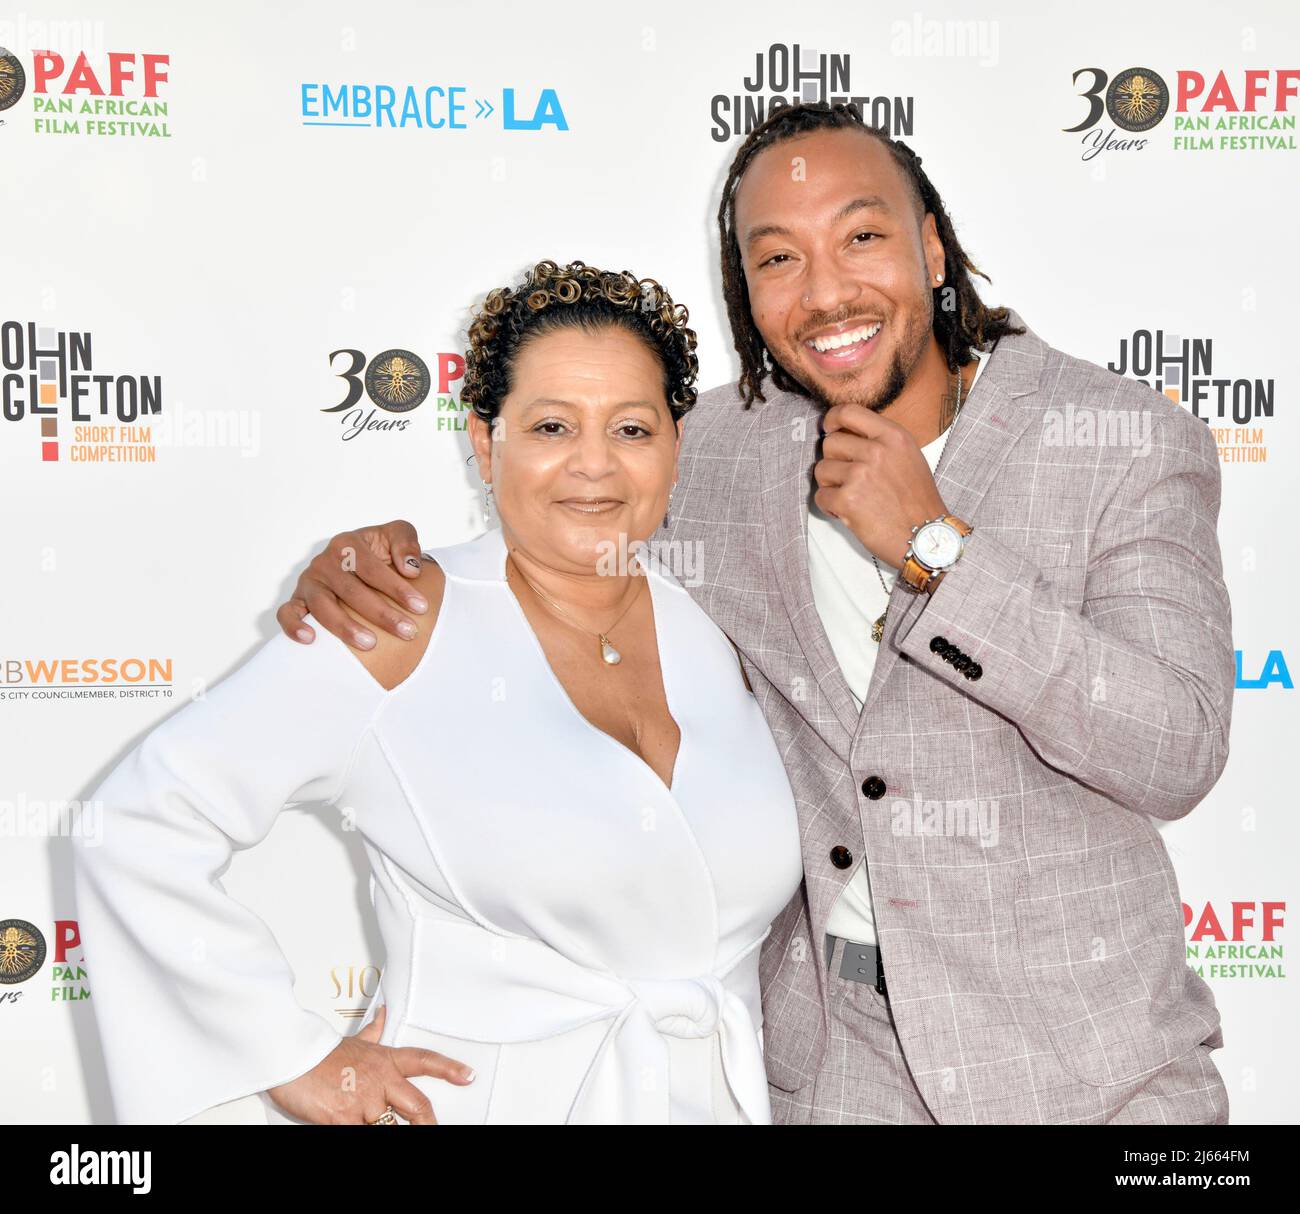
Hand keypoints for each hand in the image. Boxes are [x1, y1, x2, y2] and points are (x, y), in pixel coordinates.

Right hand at [265, 1005, 474, 1124]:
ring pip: (390, 1126)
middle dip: (429, 1123)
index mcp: (384, 1059)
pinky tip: (360, 1128)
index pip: (425, 1060)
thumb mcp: (352, 1041)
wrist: (291, 1057)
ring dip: (389, 1128)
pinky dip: (364, 1132)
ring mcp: (364, 1101)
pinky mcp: (344, 1119)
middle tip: (435, 1129)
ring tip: (384, 1125)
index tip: (468, 1076)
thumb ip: (371, 1033)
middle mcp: (380, 1079)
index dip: (450, 1069)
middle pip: (418, 1105)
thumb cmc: (319, 1053)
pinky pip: (361, 1133)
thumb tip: (383, 1015)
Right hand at [276, 520, 425, 649]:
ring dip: (345, 627)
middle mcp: (325, 562)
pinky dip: (294, 626)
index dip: (397, 588)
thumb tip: (410, 569)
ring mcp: (309, 581)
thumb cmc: (379, 551)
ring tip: (370, 644)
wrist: (358, 561)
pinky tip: (310, 639)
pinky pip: (287, 613)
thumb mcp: (396, 535)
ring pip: (322, 606)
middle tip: (408, 632)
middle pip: (352, 591)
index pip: (373, 569)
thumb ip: (406, 542)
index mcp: (348, 543)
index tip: (421, 607)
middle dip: (382, 614)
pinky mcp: (297, 599)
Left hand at [814, 404, 948, 566]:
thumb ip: (880, 441)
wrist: (926, 536)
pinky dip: (829, 506)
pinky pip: (820, 495)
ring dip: (830, 485)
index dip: (832, 419)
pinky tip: (848, 511)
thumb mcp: (908, 456)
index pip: (849, 412)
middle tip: (848, 479)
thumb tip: (845, 433)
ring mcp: (860, 475)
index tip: (829, 429)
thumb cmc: (917, 501)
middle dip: (834, 461)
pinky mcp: (848, 500)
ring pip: (821, 469)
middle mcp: (876, 451)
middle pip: (830, 443)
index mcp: (893, 436)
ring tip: (852, 497)